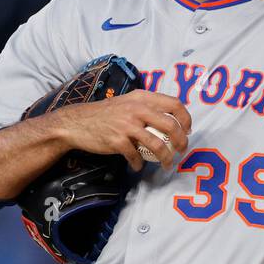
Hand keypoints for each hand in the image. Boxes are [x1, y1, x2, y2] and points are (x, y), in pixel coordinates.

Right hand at [49, 91, 191, 171]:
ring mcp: (127, 125)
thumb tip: (171, 118)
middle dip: (181, 142)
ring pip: (157, 145)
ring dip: (166, 158)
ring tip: (167, 164)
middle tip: (181, 150)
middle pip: (171, 126)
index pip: (175, 104)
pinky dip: (140, 164)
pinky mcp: (117, 141)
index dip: (186, 119)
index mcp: (143, 98)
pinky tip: (138, 166)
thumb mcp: (128, 101)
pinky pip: (136, 156)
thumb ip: (147, 106)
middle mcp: (137, 109)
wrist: (76, 122)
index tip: (187, 131)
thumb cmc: (106, 113)